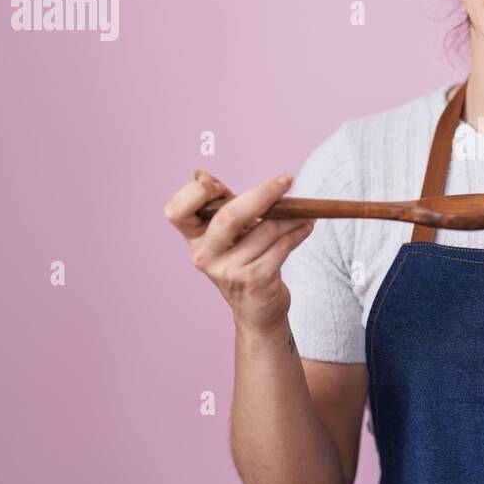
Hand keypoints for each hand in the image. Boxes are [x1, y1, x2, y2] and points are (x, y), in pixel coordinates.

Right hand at [163, 168, 316, 331]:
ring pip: (267, 229)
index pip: (176, 211)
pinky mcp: (255, 281)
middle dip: (263, 194)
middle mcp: (205, 256)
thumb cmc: (243, 260)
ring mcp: (228, 271)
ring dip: (293, 215)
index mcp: (194, 238)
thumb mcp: (227, 233)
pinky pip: (283, 246)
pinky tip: (306, 227)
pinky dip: (299, 232)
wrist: (256, 309)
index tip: (220, 185)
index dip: (196, 193)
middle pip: (229, 216)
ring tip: (305, 210)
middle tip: (286, 180)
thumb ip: (220, 204)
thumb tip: (202, 174)